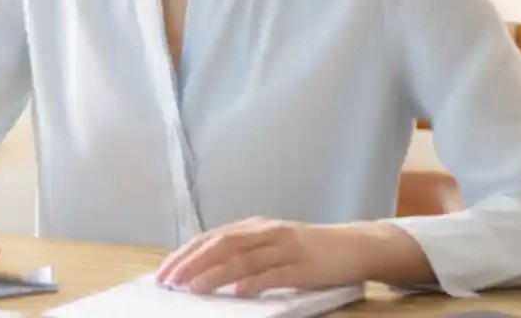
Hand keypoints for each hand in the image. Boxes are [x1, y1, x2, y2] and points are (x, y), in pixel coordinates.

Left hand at [154, 217, 368, 297]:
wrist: (355, 245)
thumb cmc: (309, 250)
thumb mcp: (272, 246)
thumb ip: (245, 254)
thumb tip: (206, 272)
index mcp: (256, 227)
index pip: (212, 237)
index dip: (186, 254)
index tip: (165, 271)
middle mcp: (267, 232)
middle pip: (223, 244)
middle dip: (193, 263)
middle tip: (170, 281)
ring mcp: (287, 247)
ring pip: (244, 259)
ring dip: (216, 274)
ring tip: (194, 289)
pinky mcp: (305, 265)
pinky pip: (277, 273)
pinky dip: (256, 282)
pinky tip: (240, 292)